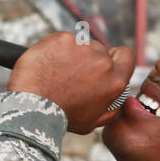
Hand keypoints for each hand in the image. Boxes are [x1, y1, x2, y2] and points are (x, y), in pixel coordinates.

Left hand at [7, 33, 135, 134]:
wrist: (32, 108)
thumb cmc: (61, 118)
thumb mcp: (94, 121)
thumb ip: (110, 106)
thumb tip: (119, 98)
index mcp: (114, 82)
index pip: (126, 55)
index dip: (116, 58)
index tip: (106, 62)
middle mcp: (102, 62)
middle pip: (101, 50)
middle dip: (89, 60)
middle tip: (72, 76)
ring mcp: (81, 48)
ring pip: (80, 45)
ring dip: (71, 55)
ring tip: (57, 74)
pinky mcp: (62, 39)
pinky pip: (62, 41)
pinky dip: (55, 50)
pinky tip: (47, 66)